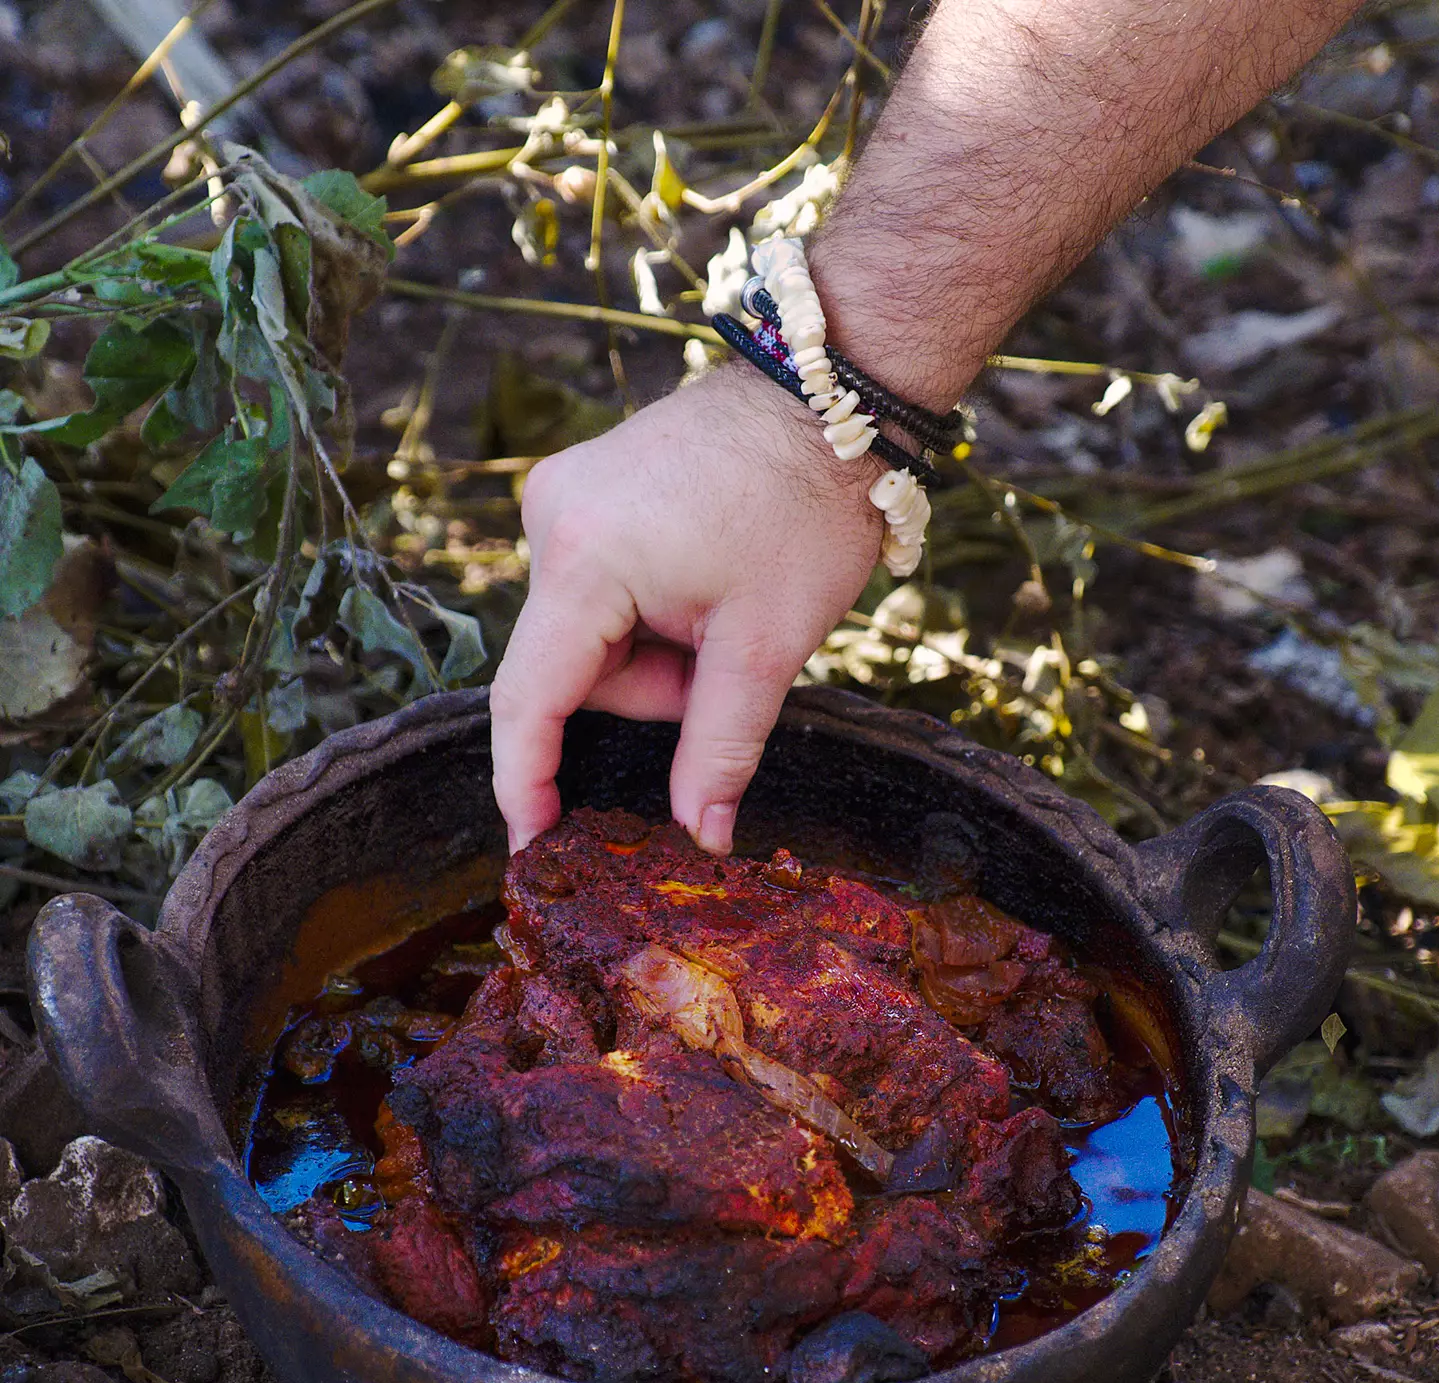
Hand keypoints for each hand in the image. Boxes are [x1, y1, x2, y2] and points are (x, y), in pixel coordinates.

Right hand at [490, 360, 883, 855]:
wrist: (828, 398)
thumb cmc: (806, 508)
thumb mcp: (768, 644)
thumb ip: (722, 748)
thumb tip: (701, 837)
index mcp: (584, 560)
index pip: (529, 701)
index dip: (527, 782)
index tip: (534, 846)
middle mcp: (552, 520)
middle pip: (573, 670)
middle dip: (651, 690)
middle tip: (728, 662)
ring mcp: (564, 497)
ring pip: (591, 636)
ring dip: (655, 652)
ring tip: (727, 610)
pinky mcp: (586, 490)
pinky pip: (600, 592)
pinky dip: (649, 614)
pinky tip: (705, 584)